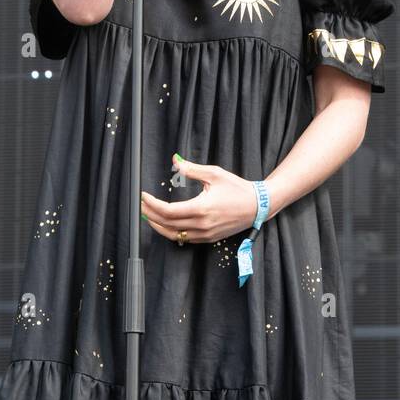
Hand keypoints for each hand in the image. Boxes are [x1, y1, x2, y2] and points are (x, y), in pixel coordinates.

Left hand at [141, 156, 260, 243]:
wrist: (257, 206)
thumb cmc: (237, 188)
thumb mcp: (214, 174)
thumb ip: (192, 169)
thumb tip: (175, 160)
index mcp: (201, 209)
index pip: (168, 211)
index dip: (152, 205)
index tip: (143, 196)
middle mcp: (202, 225)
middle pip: (167, 224)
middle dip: (151, 215)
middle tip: (141, 205)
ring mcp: (205, 234)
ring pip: (174, 235)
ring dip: (159, 226)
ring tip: (149, 215)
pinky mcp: (209, 238)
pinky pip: (185, 239)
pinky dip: (172, 232)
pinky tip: (166, 224)